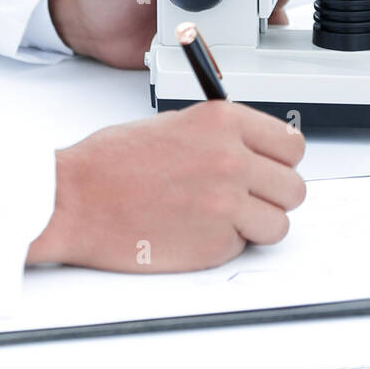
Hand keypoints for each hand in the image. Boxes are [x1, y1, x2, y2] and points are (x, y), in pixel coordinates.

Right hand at [26, 102, 307, 270]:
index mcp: (223, 122)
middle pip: (293, 188)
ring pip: (279, 224)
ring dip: (256, 225)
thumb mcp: (176, 124)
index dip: (281, 160)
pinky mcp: (214, 244)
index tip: (271, 167)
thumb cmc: (112, 161)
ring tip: (220, 217)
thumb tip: (255, 153)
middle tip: (247, 197)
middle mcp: (231, 160)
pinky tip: (192, 229)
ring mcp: (225, 205)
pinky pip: (242, 247)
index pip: (291, 144)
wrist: (76, 198)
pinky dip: (224, 243)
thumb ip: (221, 135)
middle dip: (273, 195)